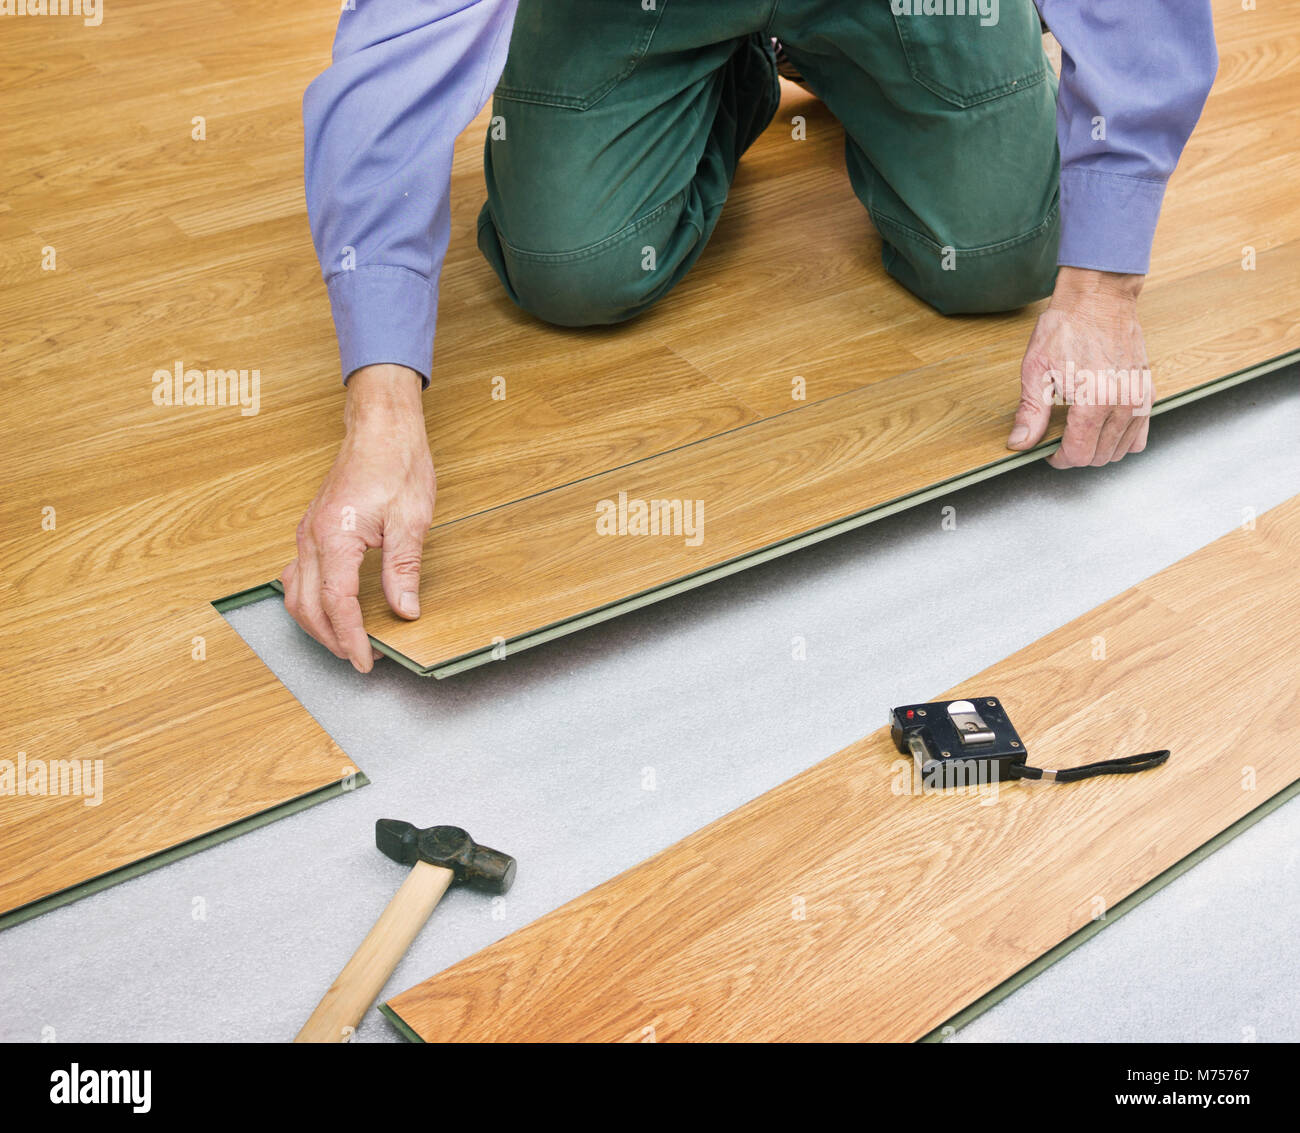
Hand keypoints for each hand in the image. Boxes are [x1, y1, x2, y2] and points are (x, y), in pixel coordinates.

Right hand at [281, 364, 434, 671]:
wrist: (380, 426)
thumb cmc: (395, 462)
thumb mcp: (410, 520)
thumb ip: (403, 569)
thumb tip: (403, 610)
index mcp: (334, 538)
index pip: (337, 605)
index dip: (352, 639)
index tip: (367, 661)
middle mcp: (311, 538)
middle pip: (308, 607)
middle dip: (332, 639)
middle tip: (360, 658)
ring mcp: (307, 533)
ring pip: (296, 594)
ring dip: (317, 624)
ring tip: (346, 641)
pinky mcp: (311, 529)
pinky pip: (299, 575)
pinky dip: (310, 601)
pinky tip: (330, 608)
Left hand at [1007, 267, 1152, 467]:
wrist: (1099, 297)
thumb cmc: (1067, 326)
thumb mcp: (1036, 370)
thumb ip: (1030, 412)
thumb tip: (1020, 443)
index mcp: (1095, 401)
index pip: (1079, 454)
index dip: (1058, 459)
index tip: (1048, 451)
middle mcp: (1123, 403)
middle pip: (1100, 456)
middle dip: (1076, 455)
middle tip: (1058, 440)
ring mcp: (1140, 397)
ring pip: (1122, 449)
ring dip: (1099, 449)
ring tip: (1079, 433)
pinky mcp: (1148, 390)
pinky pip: (1141, 432)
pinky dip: (1122, 438)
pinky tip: (1102, 427)